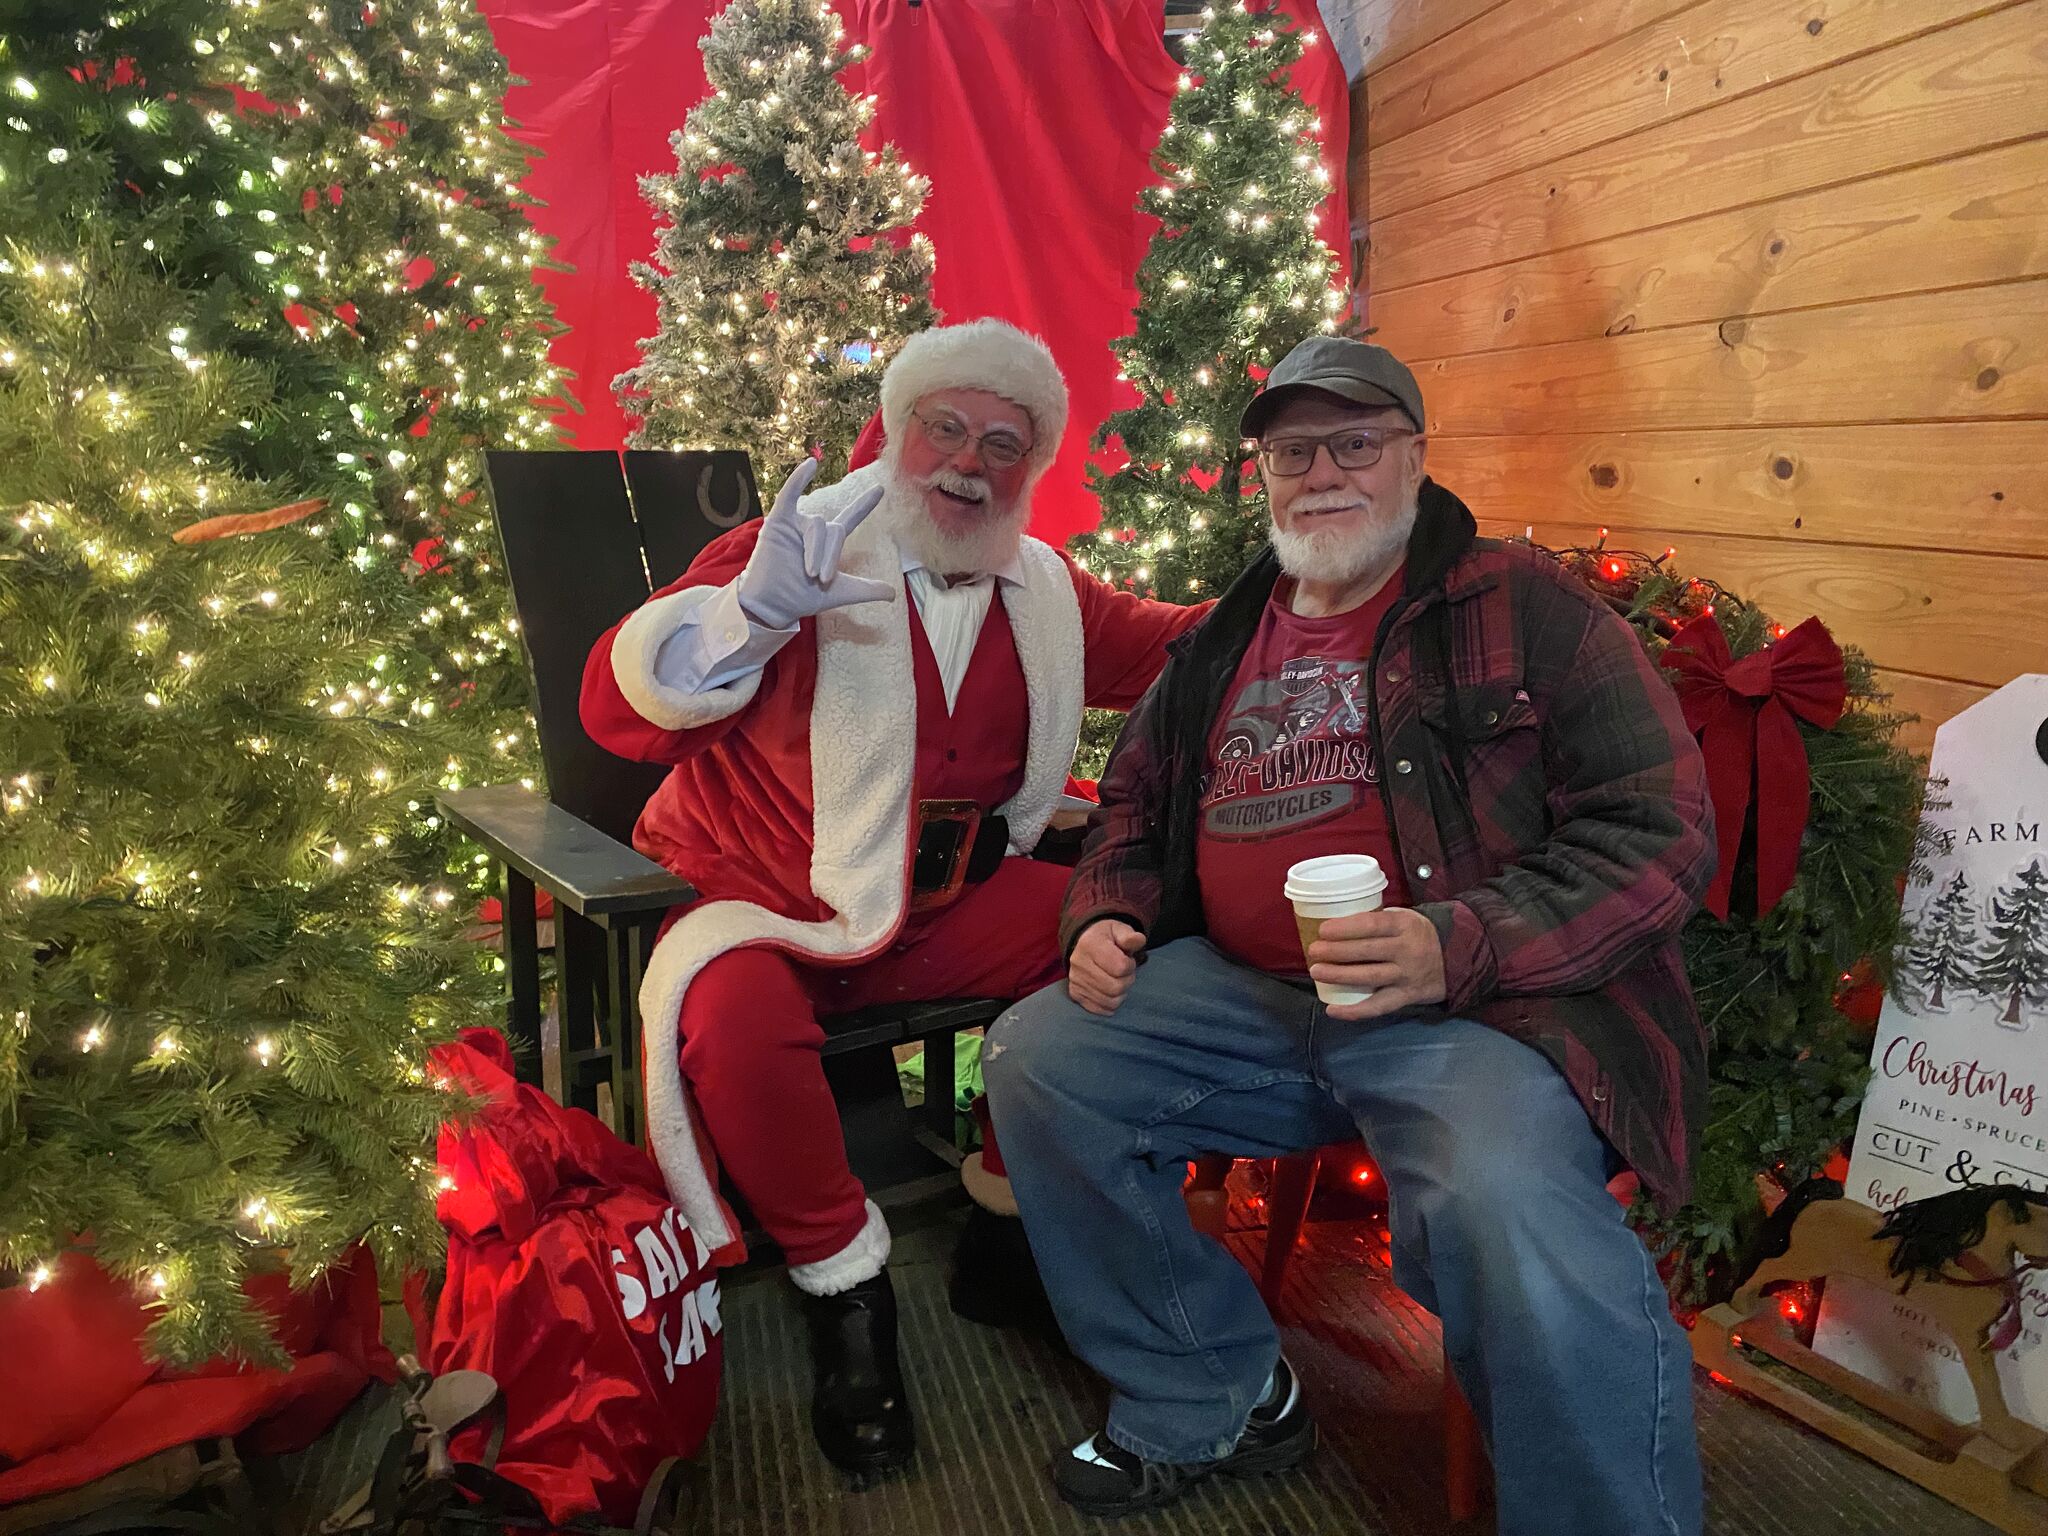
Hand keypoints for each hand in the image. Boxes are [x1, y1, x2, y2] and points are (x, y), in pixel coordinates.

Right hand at [734, 457, 896, 629]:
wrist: (774, 606)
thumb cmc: (802, 598)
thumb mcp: (841, 593)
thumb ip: (867, 590)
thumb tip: (893, 594)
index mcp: (828, 542)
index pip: (850, 518)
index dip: (864, 505)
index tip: (880, 489)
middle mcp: (813, 529)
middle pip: (834, 531)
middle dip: (830, 557)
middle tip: (822, 580)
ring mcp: (795, 523)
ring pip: (817, 525)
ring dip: (816, 551)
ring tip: (810, 574)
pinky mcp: (778, 522)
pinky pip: (789, 495)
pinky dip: (798, 479)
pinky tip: (811, 464)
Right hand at [1068, 919, 1146, 1015]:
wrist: (1086, 944)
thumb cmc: (1108, 938)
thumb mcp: (1120, 930)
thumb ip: (1130, 936)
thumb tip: (1139, 940)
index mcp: (1090, 944)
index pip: (1120, 967)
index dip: (1130, 965)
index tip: (1128, 960)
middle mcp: (1078, 963)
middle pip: (1115, 987)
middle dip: (1127, 982)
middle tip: (1124, 973)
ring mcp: (1075, 980)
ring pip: (1109, 1001)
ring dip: (1120, 994)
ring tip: (1117, 980)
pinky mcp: (1075, 993)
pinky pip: (1098, 1009)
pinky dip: (1109, 1004)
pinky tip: (1110, 992)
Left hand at [1309, 907, 1446, 1021]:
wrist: (1458, 956)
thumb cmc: (1418, 933)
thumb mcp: (1404, 918)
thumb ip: (1377, 921)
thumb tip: (1336, 926)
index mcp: (1404, 925)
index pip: (1372, 925)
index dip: (1345, 928)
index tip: (1323, 930)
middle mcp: (1407, 950)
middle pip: (1366, 951)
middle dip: (1336, 951)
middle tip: (1314, 951)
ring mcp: (1407, 975)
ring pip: (1369, 977)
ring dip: (1340, 976)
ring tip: (1317, 972)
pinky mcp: (1407, 996)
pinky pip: (1379, 1006)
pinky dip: (1354, 1011)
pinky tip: (1332, 1010)